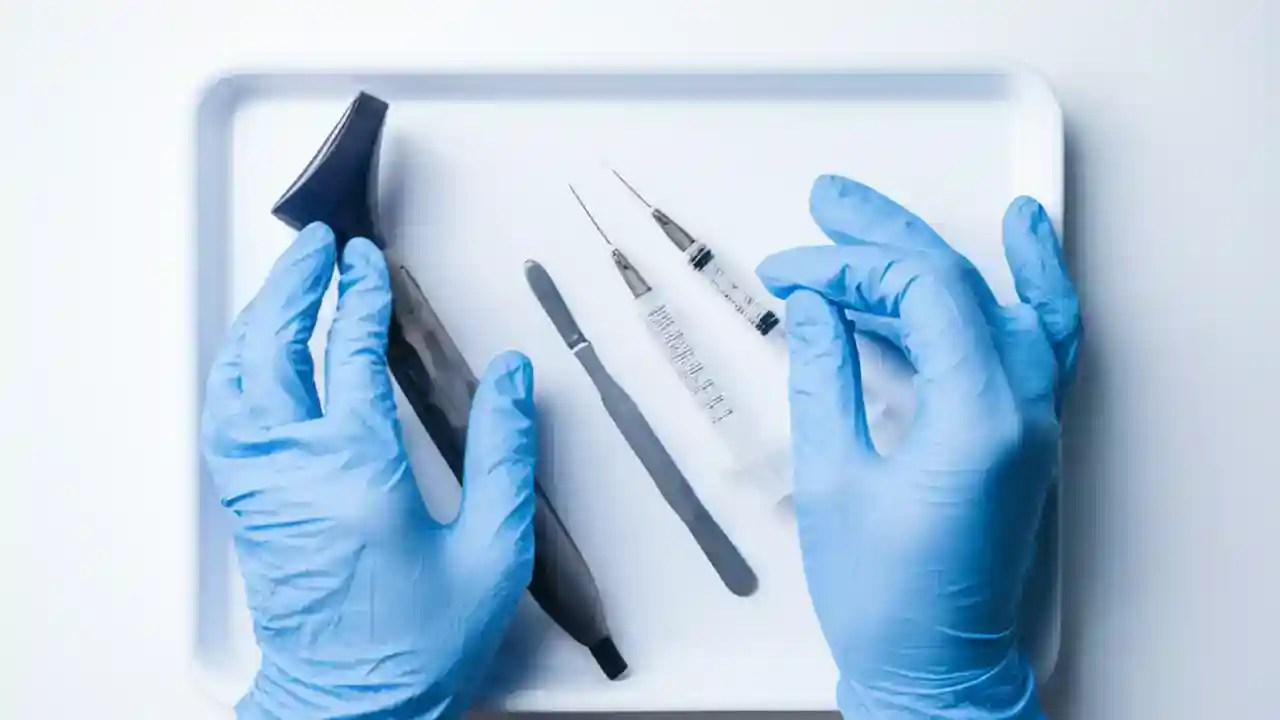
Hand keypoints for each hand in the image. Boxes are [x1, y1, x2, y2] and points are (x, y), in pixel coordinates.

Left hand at [202, 223, 536, 718]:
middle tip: (317, 248)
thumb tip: (508, 378)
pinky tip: (253, 356)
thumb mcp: (491, 548)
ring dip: (259, 320)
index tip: (369, 264)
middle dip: (295, 286)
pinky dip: (237, 367)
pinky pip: (225, 415)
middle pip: (274, 347)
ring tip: (285, 285)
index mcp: (354, 470)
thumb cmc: (415, 645)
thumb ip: (503, 452)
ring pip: (238, 377)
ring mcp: (259, 487)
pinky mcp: (248, 507)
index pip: (347, 353)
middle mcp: (292, 470)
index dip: (360, 297)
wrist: (351, 706)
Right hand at [757, 176, 1079, 718]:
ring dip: (936, 257)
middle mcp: (1022, 414)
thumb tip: (815, 310)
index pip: (923, 293)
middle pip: (961, 284)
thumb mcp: (836, 481)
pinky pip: (1045, 339)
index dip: (850, 267)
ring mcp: (1033, 425)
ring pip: (1000, 304)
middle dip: (885, 236)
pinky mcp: (1025, 437)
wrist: (939, 674)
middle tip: (831, 203)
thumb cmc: (891, 606)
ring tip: (878, 223)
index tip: (796, 271)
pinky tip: (1019, 242)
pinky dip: (1030, 284)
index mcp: (977, 421)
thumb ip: (825, 378)